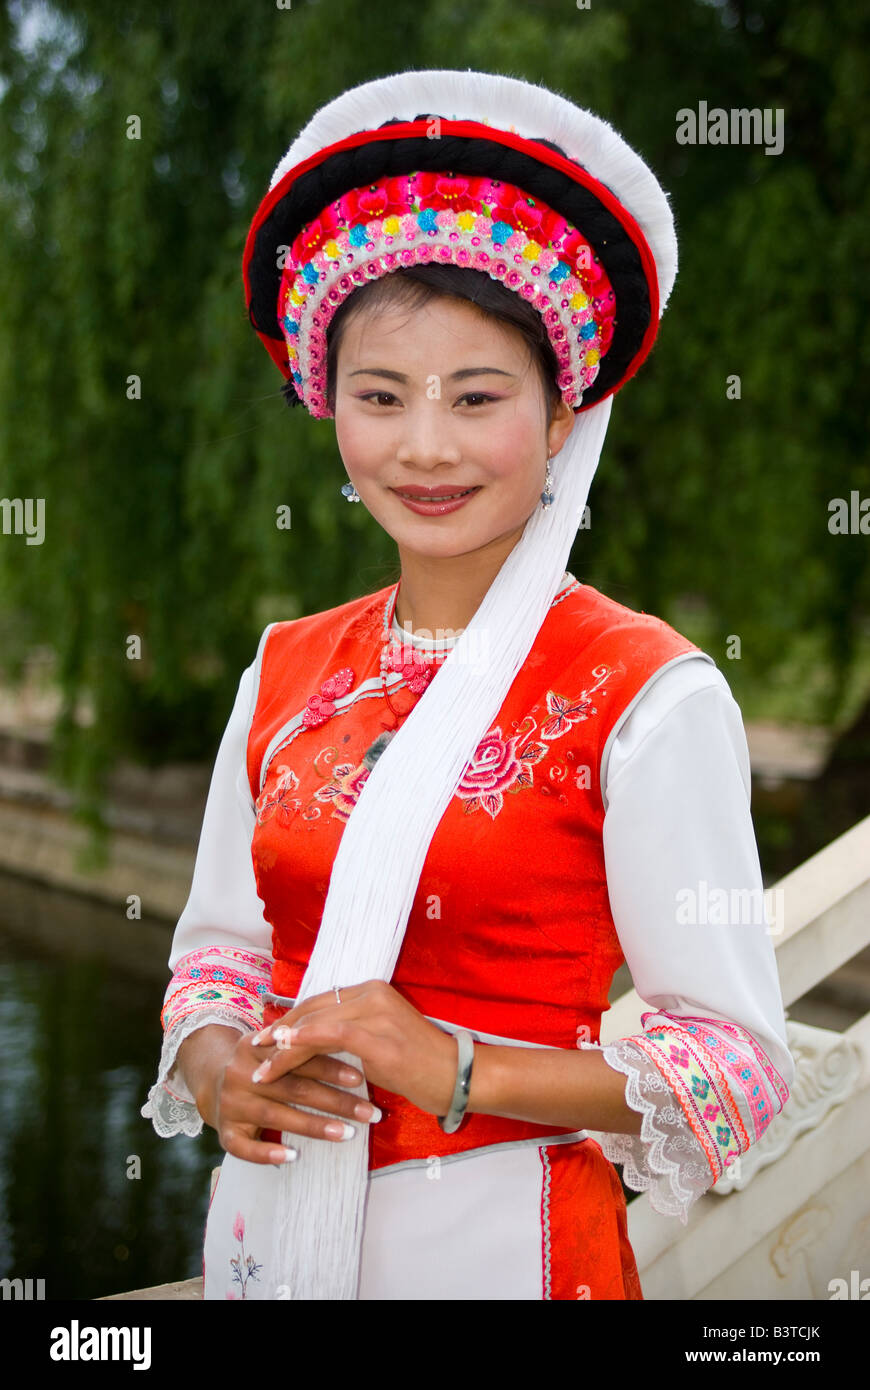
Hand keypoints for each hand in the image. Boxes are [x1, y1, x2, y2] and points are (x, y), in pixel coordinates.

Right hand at [202, 1028, 381, 1166]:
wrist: (210, 1076)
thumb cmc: (261, 1062)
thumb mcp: (276, 1046)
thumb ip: (305, 1047)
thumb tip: (357, 1049)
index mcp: (256, 1046)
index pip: (299, 1056)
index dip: (331, 1067)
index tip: (362, 1078)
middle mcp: (241, 1073)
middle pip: (293, 1087)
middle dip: (335, 1100)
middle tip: (368, 1112)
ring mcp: (231, 1103)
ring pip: (277, 1115)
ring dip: (314, 1126)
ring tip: (347, 1133)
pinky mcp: (224, 1131)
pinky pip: (245, 1147)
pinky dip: (267, 1153)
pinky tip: (292, 1155)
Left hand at [249, 980, 458, 1118]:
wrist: (457, 1075)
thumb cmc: (420, 1064)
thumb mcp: (380, 1042)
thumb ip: (350, 1035)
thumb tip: (313, 1043)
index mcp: (372, 990)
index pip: (320, 1001)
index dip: (291, 1017)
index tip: (268, 1034)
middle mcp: (372, 993)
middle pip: (313, 1009)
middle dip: (280, 1030)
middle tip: (254, 1047)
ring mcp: (376, 1011)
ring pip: (316, 1024)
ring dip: (284, 1046)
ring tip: (261, 1064)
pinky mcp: (378, 1034)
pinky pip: (331, 1035)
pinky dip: (304, 1044)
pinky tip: (284, 1054)